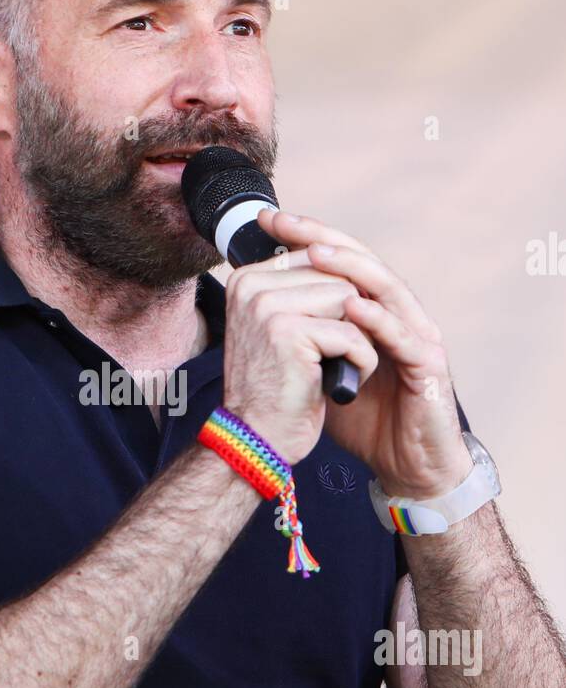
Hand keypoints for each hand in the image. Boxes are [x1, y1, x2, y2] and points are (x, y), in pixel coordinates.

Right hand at [221, 240, 378, 466]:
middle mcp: (251, 286)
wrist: (256, 440)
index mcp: (247, 279)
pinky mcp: (289, 333)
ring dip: (359, 338)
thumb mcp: (279, 329)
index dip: (339, 298)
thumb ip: (299, 290)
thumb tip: (343, 258)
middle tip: (334, 356)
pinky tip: (342, 383)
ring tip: (338, 366)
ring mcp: (267, 307)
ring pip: (350, 300)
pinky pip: (353, 333)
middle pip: (337, 277)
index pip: (317, 259)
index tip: (327, 336)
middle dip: (351, 317)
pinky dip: (360, 362)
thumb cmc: (275, 388)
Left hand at [255, 209, 472, 498]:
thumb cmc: (368, 422)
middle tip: (285, 222)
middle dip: (322, 240)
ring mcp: (418, 337)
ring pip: (388, 289)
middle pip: (363, 263)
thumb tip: (258, 317)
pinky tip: (353, 308)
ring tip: (318, 255)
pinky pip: (403, 336)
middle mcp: (399, 316)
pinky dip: (378, 320)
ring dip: (352, 269)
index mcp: (374, 313)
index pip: (340, 265)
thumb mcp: (322, 373)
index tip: (267, 222)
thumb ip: (304, 342)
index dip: (306, 240)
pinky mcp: (430, 365)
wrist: (407, 465)